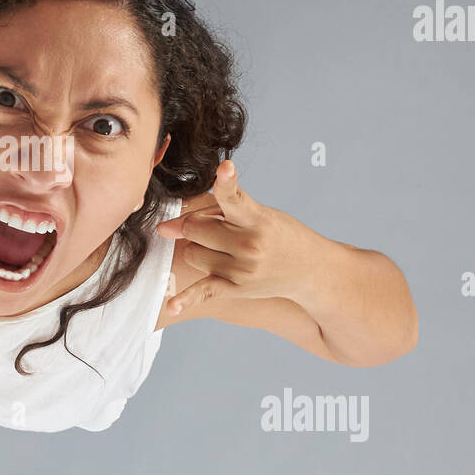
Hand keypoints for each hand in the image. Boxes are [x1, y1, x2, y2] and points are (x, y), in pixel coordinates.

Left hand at [155, 160, 306, 313]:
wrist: (310, 270)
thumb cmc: (279, 235)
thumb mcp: (258, 214)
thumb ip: (213, 212)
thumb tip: (164, 228)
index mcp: (258, 219)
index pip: (235, 198)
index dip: (227, 181)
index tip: (225, 167)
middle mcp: (250, 245)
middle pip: (195, 228)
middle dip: (196, 225)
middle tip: (215, 228)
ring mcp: (242, 270)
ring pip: (191, 253)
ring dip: (198, 249)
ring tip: (222, 248)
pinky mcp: (236, 289)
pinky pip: (203, 292)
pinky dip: (186, 299)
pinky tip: (172, 306)